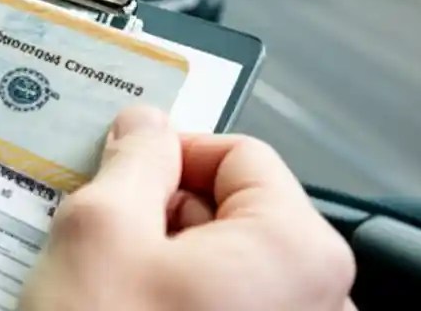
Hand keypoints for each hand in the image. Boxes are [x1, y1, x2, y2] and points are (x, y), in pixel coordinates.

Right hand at [19, 107, 355, 310]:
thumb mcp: (98, 233)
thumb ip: (130, 160)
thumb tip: (145, 127)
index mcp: (298, 252)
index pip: (240, 154)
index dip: (171, 152)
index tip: (122, 170)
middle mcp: (322, 306)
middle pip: (236, 218)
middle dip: (163, 219)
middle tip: (101, 243)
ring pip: (224, 276)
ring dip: (163, 271)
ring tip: (106, 298)